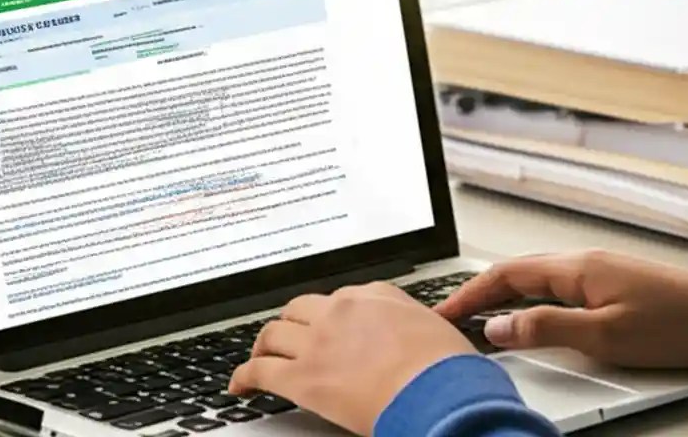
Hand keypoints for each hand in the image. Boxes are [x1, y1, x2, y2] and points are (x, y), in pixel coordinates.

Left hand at [229, 281, 475, 435]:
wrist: (438, 391)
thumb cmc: (447, 369)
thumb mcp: (437, 329)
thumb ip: (415, 325)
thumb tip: (420, 336)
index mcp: (376, 296)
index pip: (341, 299)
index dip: (328, 315)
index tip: (326, 325)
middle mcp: (342, 311)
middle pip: (300, 309)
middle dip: (291, 323)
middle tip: (287, 339)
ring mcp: (319, 342)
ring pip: (273, 334)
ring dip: (264, 346)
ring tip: (260, 358)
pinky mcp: (302, 378)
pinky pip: (259, 372)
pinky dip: (243, 378)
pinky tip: (240, 386)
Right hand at [436, 250, 687, 368]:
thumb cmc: (680, 325)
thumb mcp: (604, 336)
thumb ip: (546, 329)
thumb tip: (498, 328)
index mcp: (577, 267)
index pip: (505, 274)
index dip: (469, 295)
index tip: (443, 314)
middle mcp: (585, 261)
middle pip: (517, 272)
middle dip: (479, 293)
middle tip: (452, 319)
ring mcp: (601, 271)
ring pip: (537, 279)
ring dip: (505, 296)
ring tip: (481, 321)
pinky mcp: (616, 285)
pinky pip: (558, 288)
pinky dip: (532, 301)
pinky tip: (533, 319)